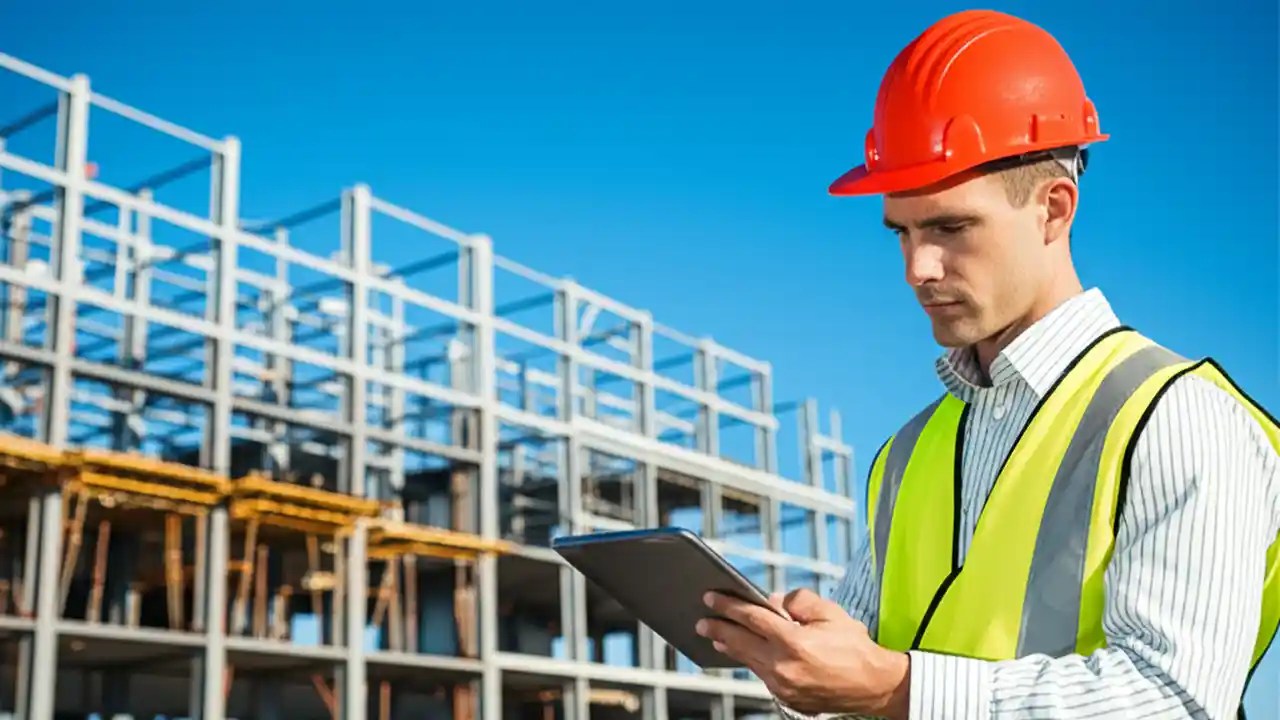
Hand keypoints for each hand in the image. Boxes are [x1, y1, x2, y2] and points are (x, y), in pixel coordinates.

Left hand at [695, 588, 910, 718]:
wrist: (874, 685)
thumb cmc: (854, 647)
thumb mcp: (831, 612)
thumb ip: (799, 600)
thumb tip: (774, 600)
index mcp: (793, 642)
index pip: (751, 618)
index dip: (728, 605)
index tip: (711, 597)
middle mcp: (783, 666)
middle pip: (740, 642)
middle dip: (718, 629)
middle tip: (701, 620)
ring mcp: (783, 686)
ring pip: (748, 661)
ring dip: (730, 648)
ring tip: (715, 637)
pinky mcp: (788, 699)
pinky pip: (762, 675)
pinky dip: (752, 662)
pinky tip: (745, 654)